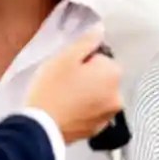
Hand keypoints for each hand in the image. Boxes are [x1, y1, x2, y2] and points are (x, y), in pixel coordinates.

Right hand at [26, 25, 122, 143]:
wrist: (41, 128)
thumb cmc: (51, 91)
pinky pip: (93, 112)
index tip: (70, 66)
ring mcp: (108, 115)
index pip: (103, 57)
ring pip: (99, 95)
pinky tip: (67, 110)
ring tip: (65, 97)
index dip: (84, 60)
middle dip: (88, 77)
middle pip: (104, 77)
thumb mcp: (66, 57)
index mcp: (113, 73)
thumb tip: (99, 31)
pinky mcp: (98, 129)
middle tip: (65, 81)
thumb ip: (87, 41)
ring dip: (87, 94)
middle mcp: (117, 95)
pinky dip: (84, 110)